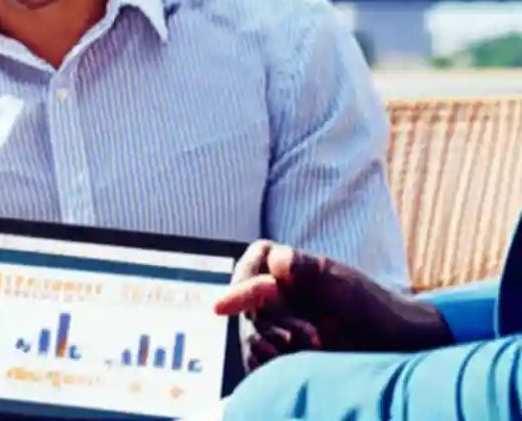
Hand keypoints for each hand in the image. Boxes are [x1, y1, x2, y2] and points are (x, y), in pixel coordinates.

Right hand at [213, 241, 450, 368]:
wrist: (402, 351)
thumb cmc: (379, 313)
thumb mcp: (348, 289)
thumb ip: (312, 272)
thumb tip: (276, 258)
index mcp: (293, 272)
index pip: (253, 267)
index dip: (239, 286)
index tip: (223, 307)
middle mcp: (284, 296)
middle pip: (250, 305)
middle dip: (268, 322)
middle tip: (308, 337)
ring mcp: (284, 325)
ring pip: (252, 334)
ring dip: (267, 344)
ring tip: (303, 351)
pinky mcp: (286, 355)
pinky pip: (259, 360)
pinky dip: (264, 364)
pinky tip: (284, 367)